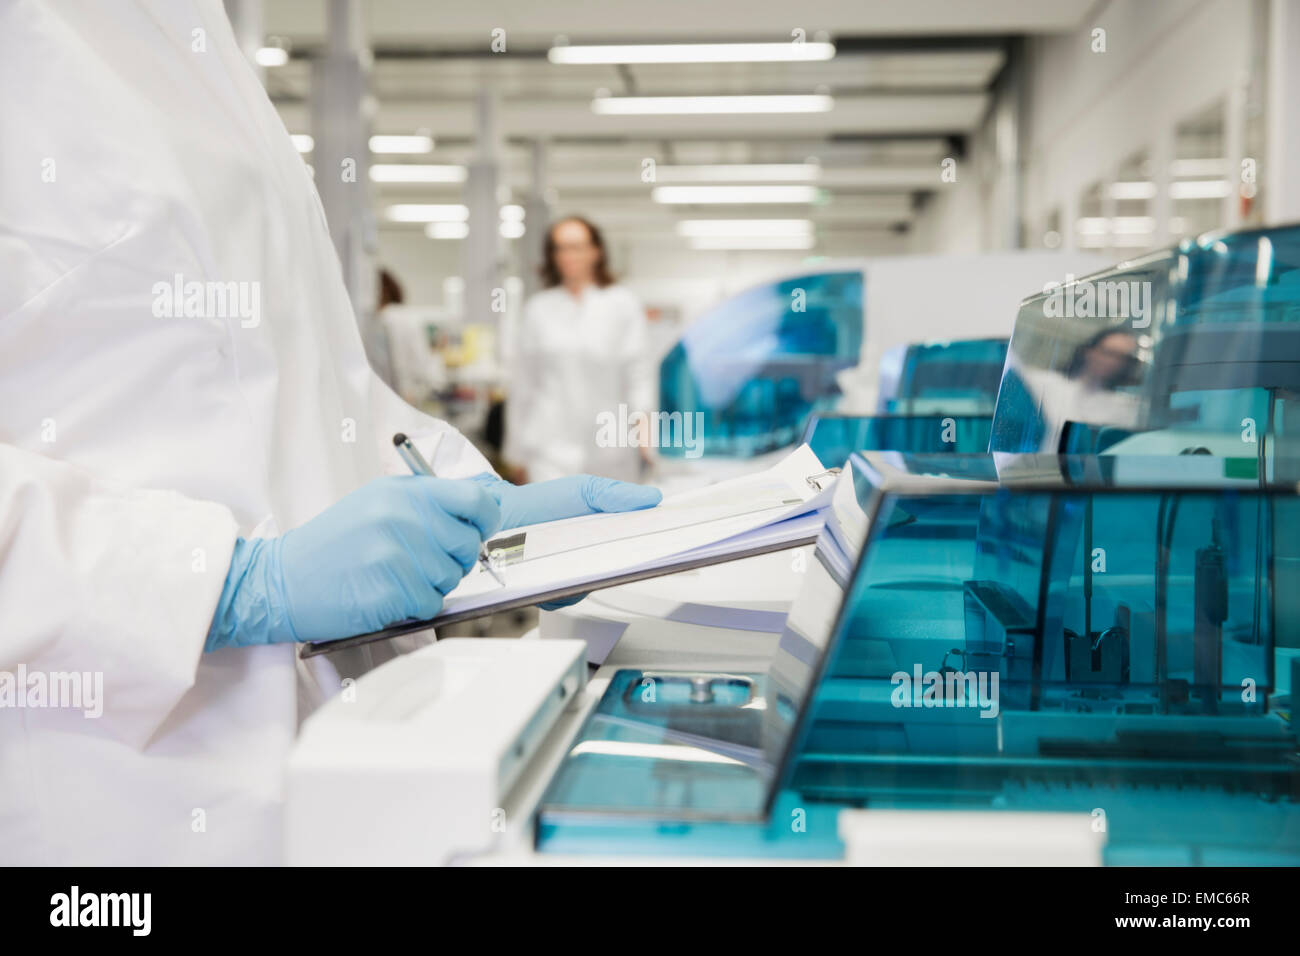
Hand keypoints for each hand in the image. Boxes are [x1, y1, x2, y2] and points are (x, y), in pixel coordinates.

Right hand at [206, 476, 500, 649]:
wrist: (283, 580)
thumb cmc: (334, 545)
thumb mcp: (376, 503)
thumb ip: (423, 504)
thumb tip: (476, 515)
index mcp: (403, 492)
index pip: (474, 500)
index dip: (485, 520)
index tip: (479, 531)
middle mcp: (402, 517)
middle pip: (467, 544)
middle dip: (456, 560)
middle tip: (425, 564)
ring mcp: (395, 554)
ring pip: (451, 578)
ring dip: (432, 585)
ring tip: (397, 577)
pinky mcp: (389, 590)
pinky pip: (430, 603)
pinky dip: (415, 606)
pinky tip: (388, 595)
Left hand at [470, 472, 661, 610]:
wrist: (498, 516)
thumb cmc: (542, 504)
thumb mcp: (583, 491)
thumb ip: (615, 494)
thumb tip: (652, 498)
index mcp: (604, 538)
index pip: (637, 548)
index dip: (656, 548)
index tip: (672, 543)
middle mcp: (591, 563)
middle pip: (621, 572)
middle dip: (631, 562)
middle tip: (633, 552)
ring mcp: (570, 580)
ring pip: (593, 587)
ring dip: (591, 574)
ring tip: (579, 556)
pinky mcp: (548, 594)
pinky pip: (565, 598)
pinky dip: (563, 586)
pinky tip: (554, 571)